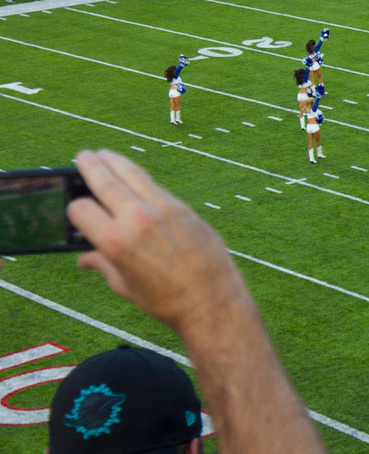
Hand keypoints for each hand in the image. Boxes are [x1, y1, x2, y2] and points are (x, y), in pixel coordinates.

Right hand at [68, 149, 250, 337]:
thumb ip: (102, 264)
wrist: (210, 297)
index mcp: (115, 241)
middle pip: (106, 182)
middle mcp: (137, 219)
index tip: (74, 208)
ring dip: (115, 161)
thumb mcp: (123, 285)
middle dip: (90, 167)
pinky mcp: (182, 206)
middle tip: (82, 155)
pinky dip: (139, 177)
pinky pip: (154, 185)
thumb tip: (84, 258)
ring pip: (133, 174)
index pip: (81, 210)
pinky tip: (133, 174)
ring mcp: (162, 209)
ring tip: (104, 154)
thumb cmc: (164, 299)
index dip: (74, 209)